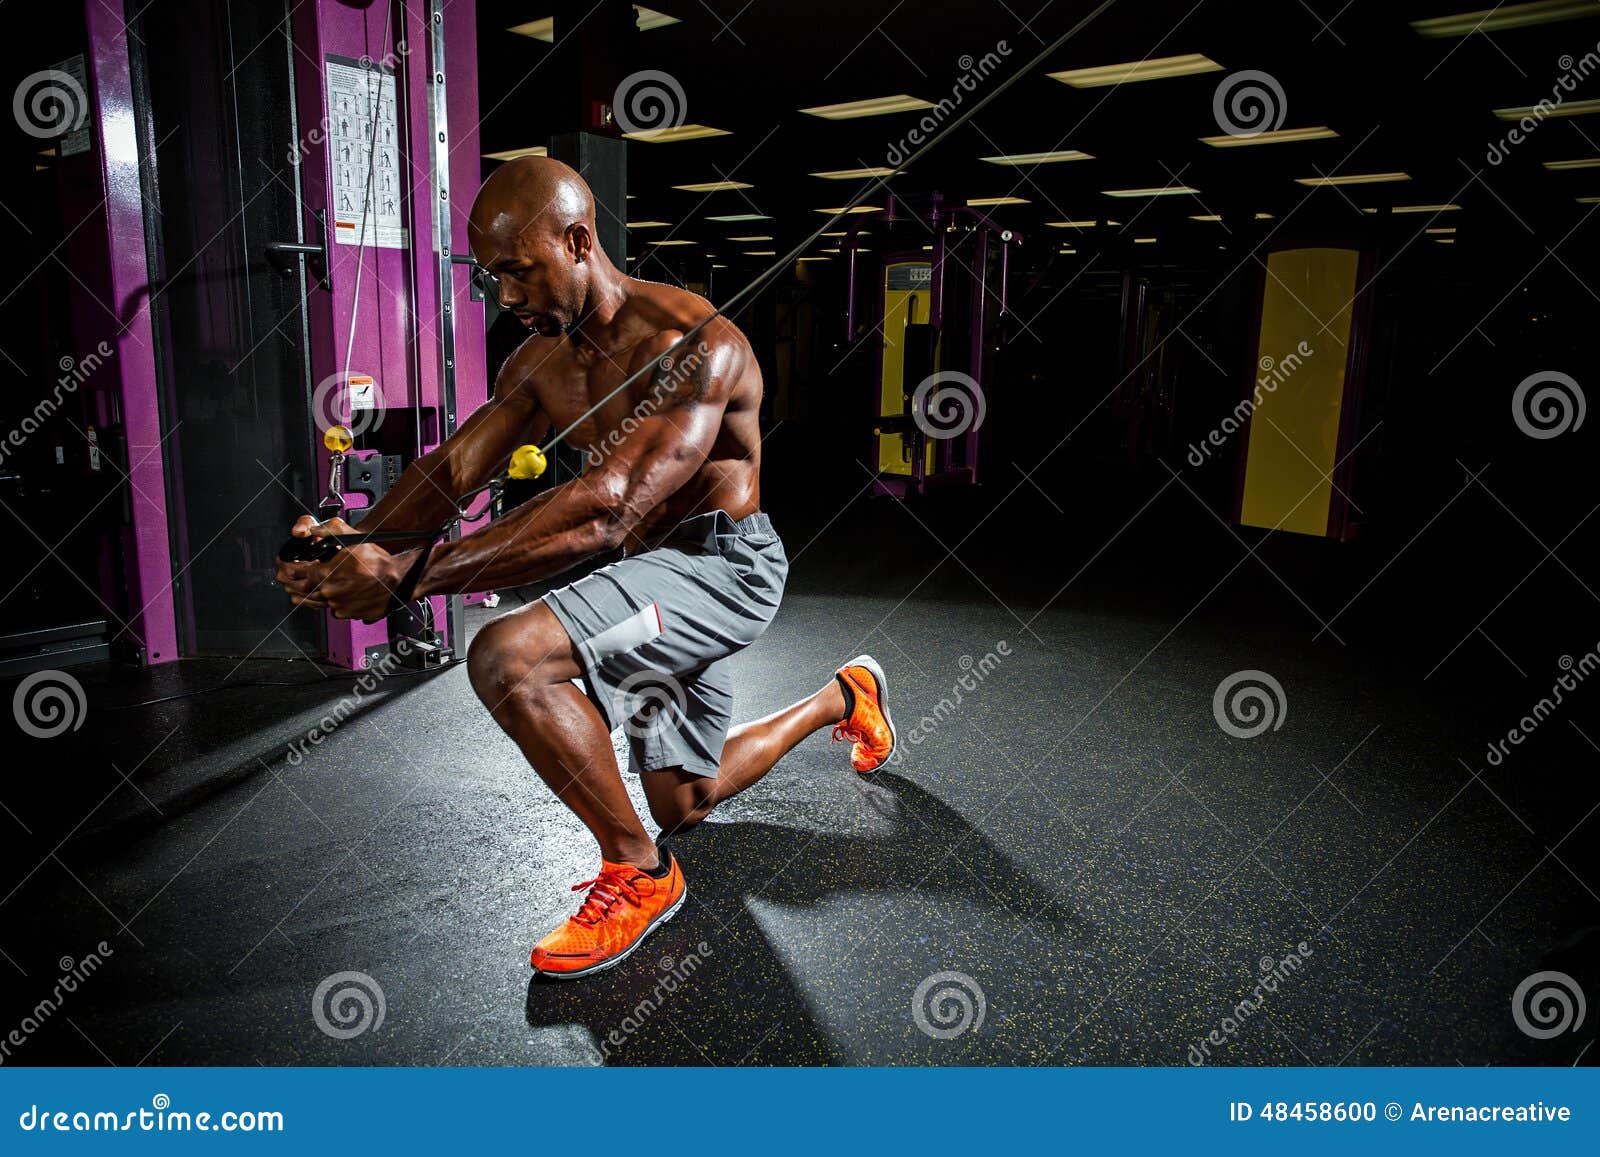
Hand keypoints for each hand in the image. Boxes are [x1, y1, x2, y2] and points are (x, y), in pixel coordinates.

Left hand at [275, 515, 404, 622]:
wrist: (398, 580)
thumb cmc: (377, 562)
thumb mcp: (351, 537)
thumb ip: (327, 530)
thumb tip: (310, 530)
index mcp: (325, 574)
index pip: (294, 572)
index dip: (287, 566)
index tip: (285, 564)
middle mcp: (328, 593)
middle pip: (299, 590)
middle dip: (291, 582)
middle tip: (289, 576)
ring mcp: (337, 606)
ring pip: (313, 603)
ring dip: (306, 594)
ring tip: (305, 587)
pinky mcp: (348, 614)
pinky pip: (331, 610)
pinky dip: (329, 602)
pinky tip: (332, 594)